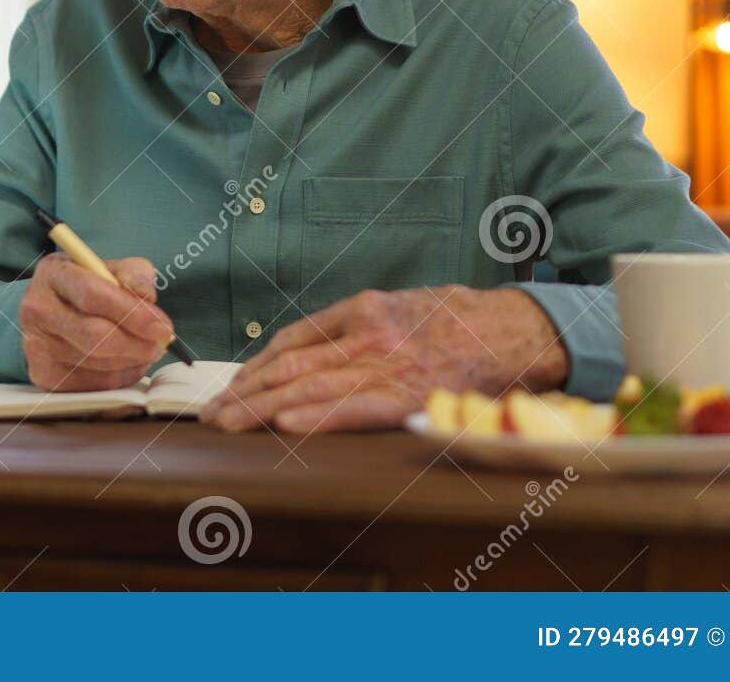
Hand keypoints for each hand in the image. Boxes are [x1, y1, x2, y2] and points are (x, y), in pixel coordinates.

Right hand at [19, 253, 173, 390]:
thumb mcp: (109, 268)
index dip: (132, 313)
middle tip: (161, 343)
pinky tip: (127, 362)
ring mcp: (36, 344)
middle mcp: (37, 308)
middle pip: (95, 335)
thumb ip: (134, 274)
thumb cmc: (86, 287)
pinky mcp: (43, 374)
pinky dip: (120, 376)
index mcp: (53, 273)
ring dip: (132, 360)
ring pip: (97, 363)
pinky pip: (93, 384)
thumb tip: (146, 297)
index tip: (161, 326)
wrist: (52, 311)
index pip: (92, 294)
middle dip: (137, 343)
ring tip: (146, 349)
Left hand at [200, 285, 569, 432]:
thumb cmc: (459, 322)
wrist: (516, 329)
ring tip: (230, 423)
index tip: (232, 386)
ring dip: (263, 407)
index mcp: (362, 309)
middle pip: (292, 363)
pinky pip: (357, 405)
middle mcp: (368, 333)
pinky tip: (286, 423)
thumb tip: (305, 354)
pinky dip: (319, 415)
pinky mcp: (412, 390)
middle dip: (247, 391)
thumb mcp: (399, 307)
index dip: (256, 366)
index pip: (292, 339)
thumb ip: (355, 328)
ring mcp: (388, 361)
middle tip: (213, 413)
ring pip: (311, 384)